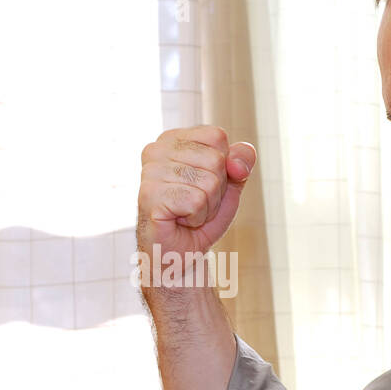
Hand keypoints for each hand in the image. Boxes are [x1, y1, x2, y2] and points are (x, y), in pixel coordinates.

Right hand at [137, 126, 256, 259]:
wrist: (179, 252)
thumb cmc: (199, 215)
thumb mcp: (229, 183)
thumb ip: (241, 161)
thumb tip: (237, 164)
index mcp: (173, 138)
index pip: (217, 136)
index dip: (223, 166)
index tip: (204, 184)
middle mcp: (156, 149)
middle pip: (216, 160)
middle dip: (216, 190)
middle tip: (195, 203)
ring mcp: (150, 172)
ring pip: (208, 182)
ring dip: (207, 206)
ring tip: (187, 213)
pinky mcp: (150, 195)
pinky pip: (196, 201)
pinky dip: (196, 217)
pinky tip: (180, 221)